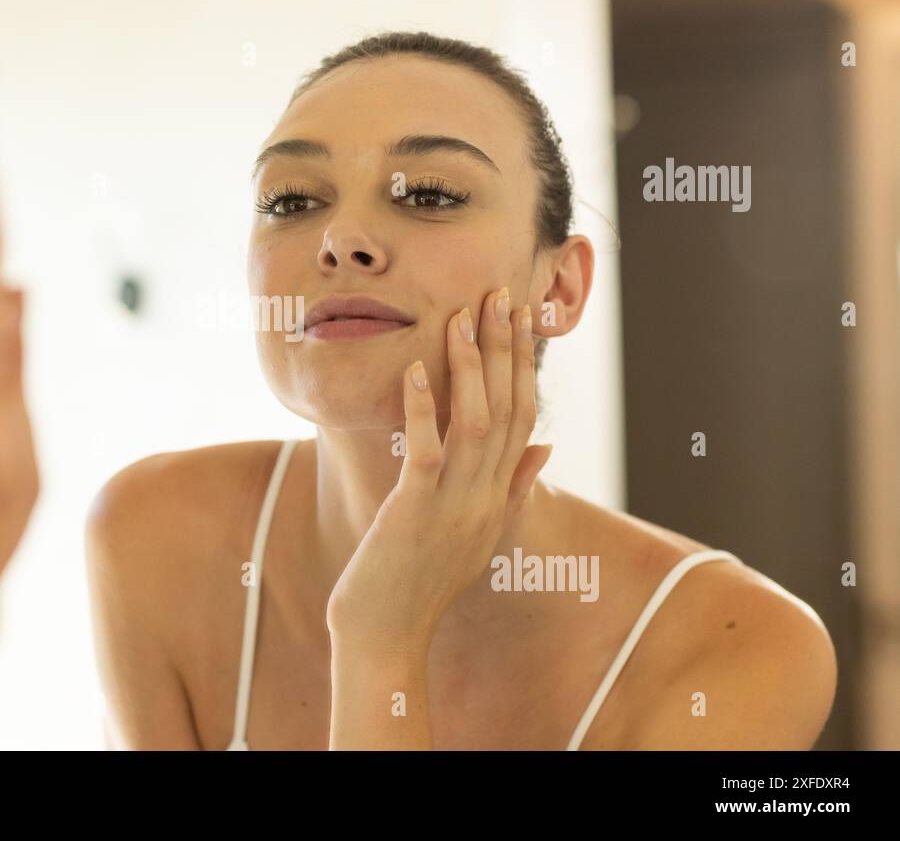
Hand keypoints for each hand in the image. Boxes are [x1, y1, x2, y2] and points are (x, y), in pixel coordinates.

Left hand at [326, 287, 551, 650]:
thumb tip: (546, 447)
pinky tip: (416, 370)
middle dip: (507, 350)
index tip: (522, 317)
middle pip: (509, 410)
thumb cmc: (419, 582)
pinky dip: (424, 409)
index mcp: (497, 498)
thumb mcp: (476, 533)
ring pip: (476, 423)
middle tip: (503, 294)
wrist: (386, 636)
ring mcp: (454, 505)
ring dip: (472, 366)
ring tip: (464, 315)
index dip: (525, 365)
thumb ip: (512, 487)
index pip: (524, 419)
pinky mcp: (415, 512)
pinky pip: (427, 452)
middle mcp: (485, 497)